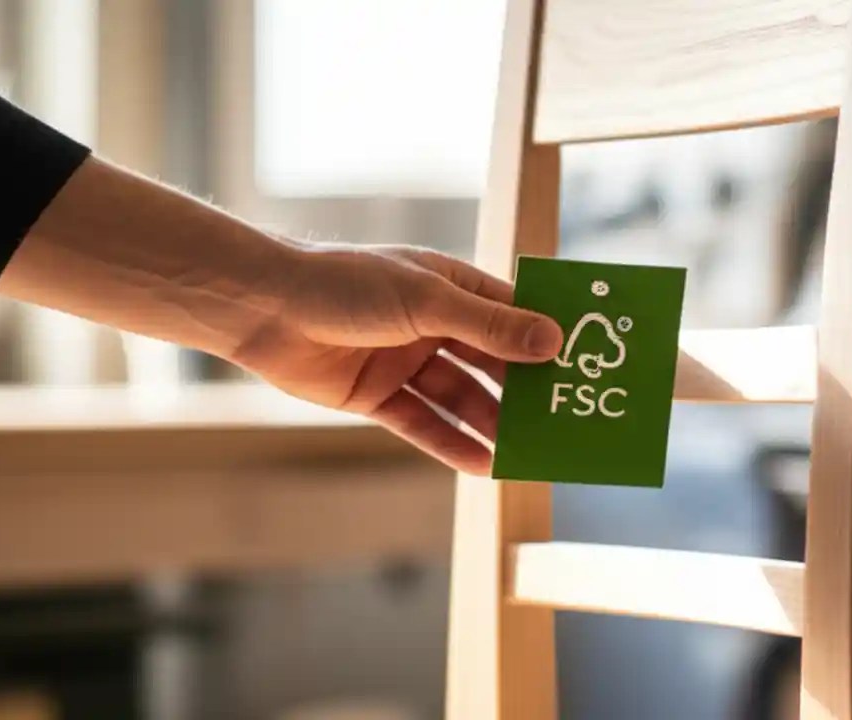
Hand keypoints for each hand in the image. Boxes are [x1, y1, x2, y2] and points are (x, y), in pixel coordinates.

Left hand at [229, 244, 562, 474]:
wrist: (267, 308)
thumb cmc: (347, 285)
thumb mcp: (428, 303)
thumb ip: (489, 327)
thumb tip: (551, 341)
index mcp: (450, 286)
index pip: (511, 313)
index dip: (545, 338)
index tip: (584, 364)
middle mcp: (432, 324)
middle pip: (491, 361)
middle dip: (523, 389)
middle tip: (561, 418)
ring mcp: (405, 361)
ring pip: (461, 397)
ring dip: (492, 422)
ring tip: (528, 451)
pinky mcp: (379, 396)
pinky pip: (424, 424)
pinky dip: (451, 443)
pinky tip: (484, 464)